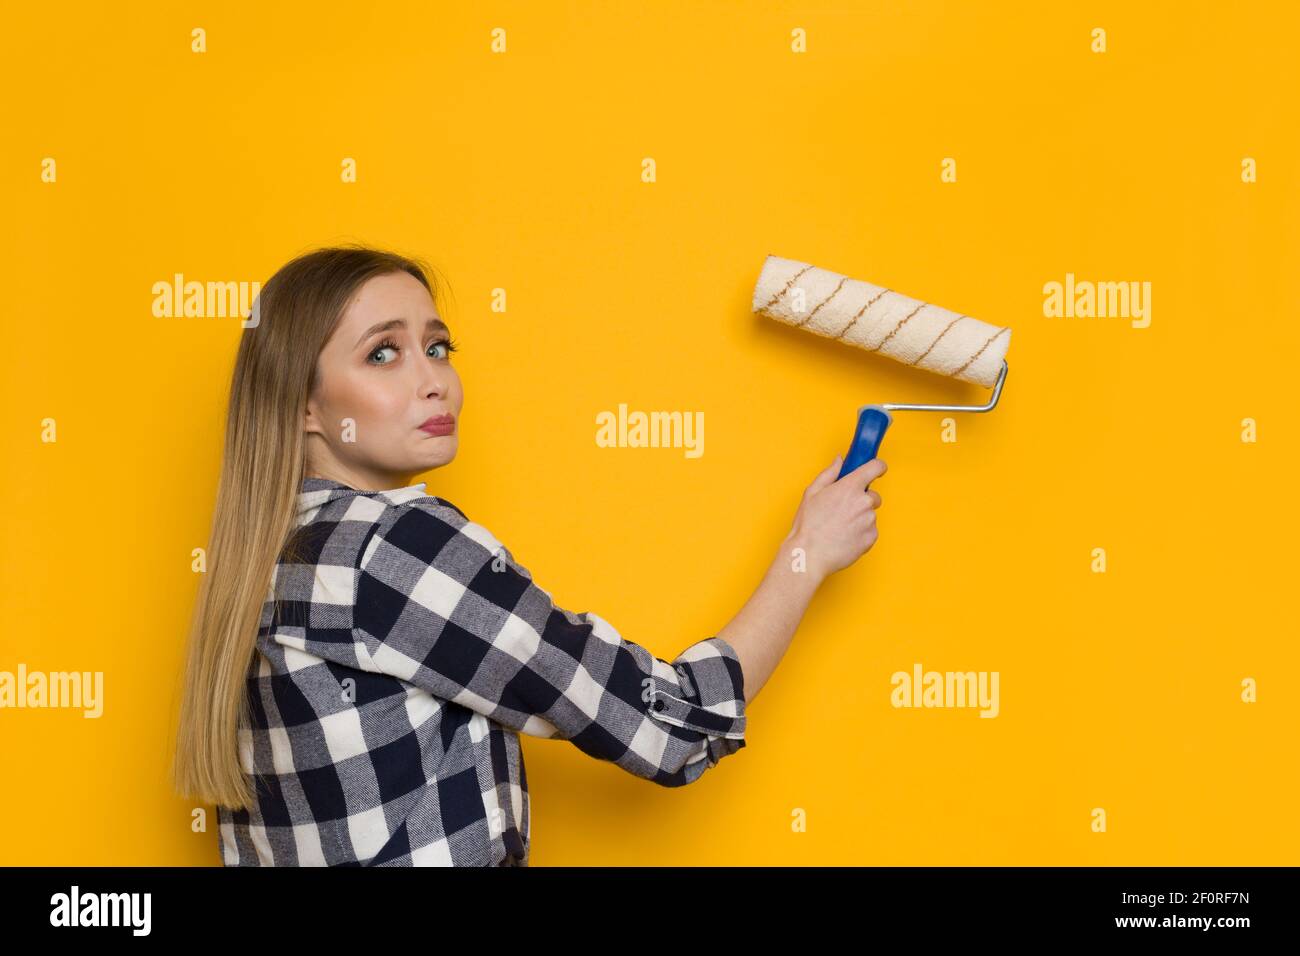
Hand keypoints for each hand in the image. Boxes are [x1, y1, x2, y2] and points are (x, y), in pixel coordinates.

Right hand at [783, 455, 885, 579]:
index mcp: (850, 487)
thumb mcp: (812, 492)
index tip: (875, 469)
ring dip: (860, 518)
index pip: (875, 467)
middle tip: (843, 509)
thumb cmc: (808, 525)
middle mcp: (863, 502)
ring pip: (870, 515)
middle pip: (873, 496)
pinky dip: (861, 532)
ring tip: (839, 526)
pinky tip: (844, 536)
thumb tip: (839, 461)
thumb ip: (829, 473)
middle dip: (861, 500)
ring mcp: (869, 521)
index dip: (877, 466)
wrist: (810, 554)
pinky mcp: (871, 538)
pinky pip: (870, 530)